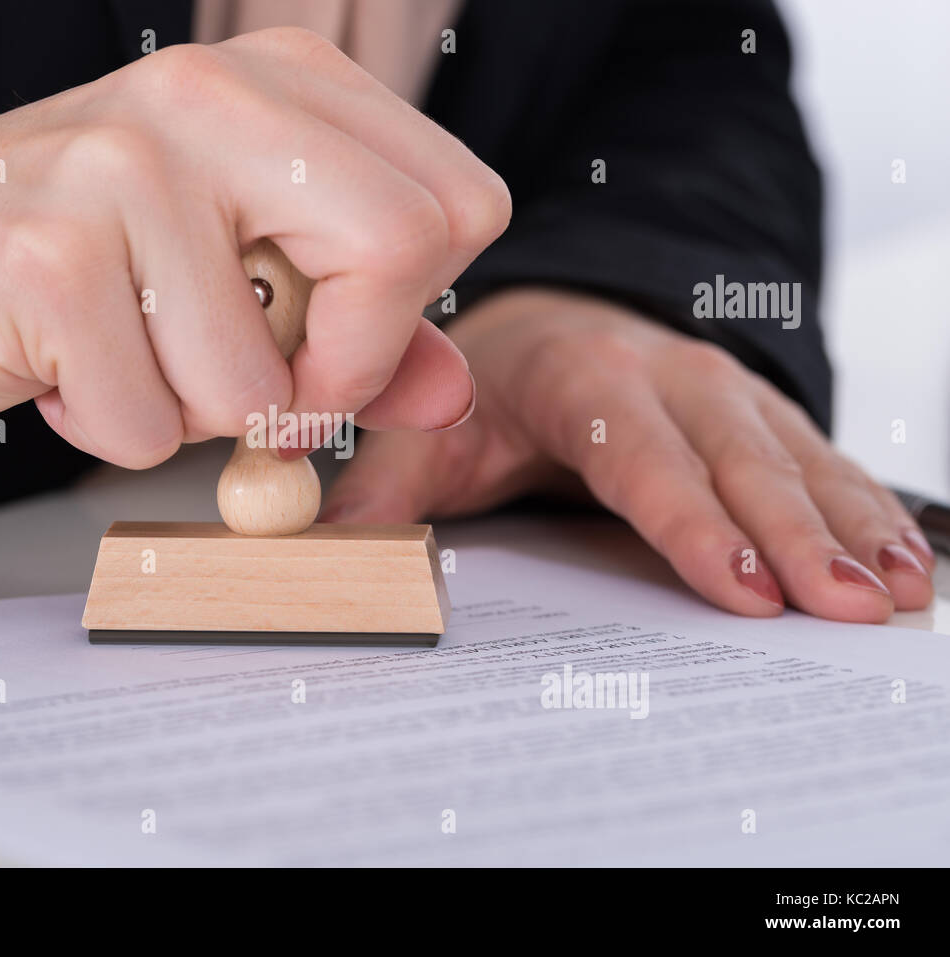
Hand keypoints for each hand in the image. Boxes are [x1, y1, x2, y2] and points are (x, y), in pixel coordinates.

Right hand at [0, 28, 509, 465]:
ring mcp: (124, 167)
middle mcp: (210, 95)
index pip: (459, 203)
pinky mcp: (48, 256)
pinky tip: (64, 365)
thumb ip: (363, 331)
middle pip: (402, 250)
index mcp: (282, 82)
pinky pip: (147, 426)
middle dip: (337, 373)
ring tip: (124, 352)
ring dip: (192, 415)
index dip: (410, 313)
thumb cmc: (79, 258)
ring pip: (255, 384)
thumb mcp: (242, 273)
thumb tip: (453, 391)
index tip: (330, 348)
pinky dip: (112, 430)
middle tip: (260, 389)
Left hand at [322, 287, 934, 622]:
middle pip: (736, 458)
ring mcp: (722, 391)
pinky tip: (909, 560)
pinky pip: (821, 460)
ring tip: (896, 591)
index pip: (639, 450)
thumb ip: (386, 488)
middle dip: (793, 535)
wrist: (546, 323)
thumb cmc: (487, 389)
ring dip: (849, 525)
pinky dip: (868, 508)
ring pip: (795, 457)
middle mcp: (666, 377)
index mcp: (582, 379)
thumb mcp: (431, 429)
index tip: (734, 582)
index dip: (686, 515)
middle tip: (841, 606)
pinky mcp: (756, 414)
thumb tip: (326, 554)